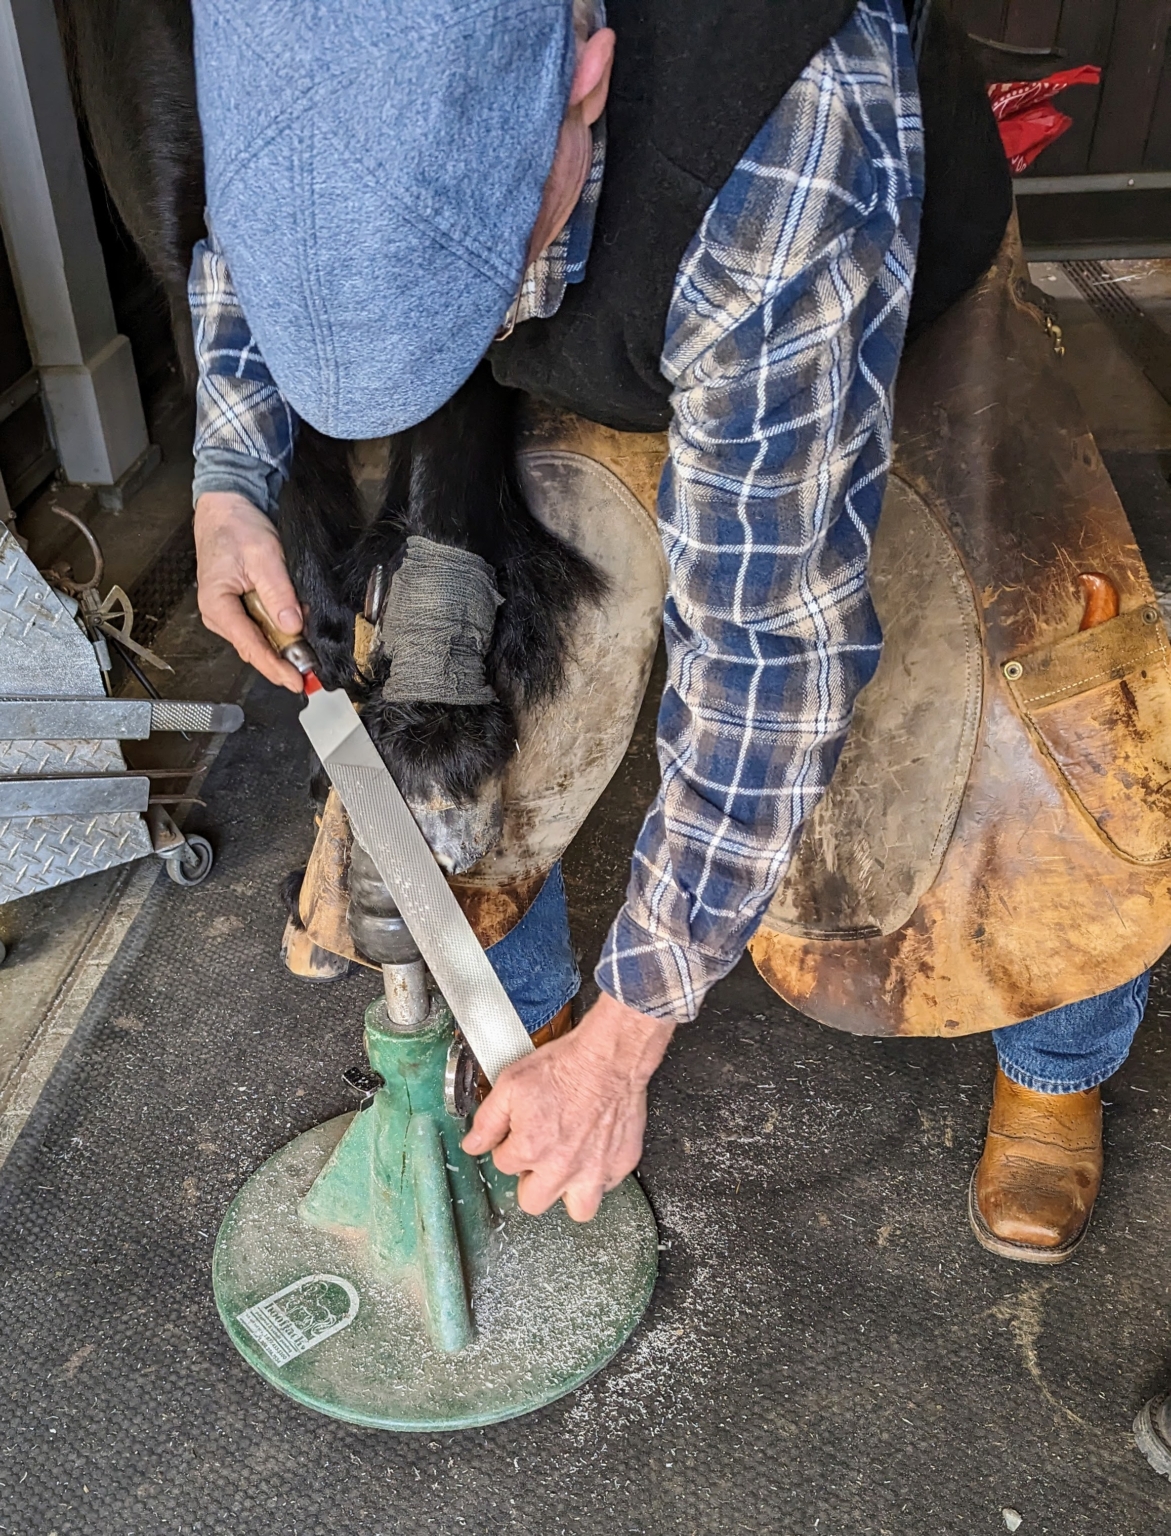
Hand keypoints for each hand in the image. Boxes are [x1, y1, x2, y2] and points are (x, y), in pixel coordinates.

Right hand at [194, 491, 304, 690]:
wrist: (226, 509)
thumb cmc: (236, 527)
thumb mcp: (263, 555)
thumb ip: (278, 592)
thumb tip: (292, 626)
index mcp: (216, 604)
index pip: (250, 645)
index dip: (275, 666)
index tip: (296, 680)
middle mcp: (219, 615)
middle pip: (255, 648)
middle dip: (283, 660)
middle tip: (310, 669)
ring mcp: (228, 614)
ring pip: (260, 640)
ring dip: (284, 645)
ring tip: (306, 646)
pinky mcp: (240, 609)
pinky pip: (262, 627)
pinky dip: (281, 630)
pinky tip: (295, 625)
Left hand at [462, 991, 674, 1221]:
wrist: (610, 1057)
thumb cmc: (566, 1066)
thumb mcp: (511, 1083)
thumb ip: (488, 1120)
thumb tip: (473, 1144)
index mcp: (530, 1150)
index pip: (504, 1165)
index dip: (508, 1147)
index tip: (518, 1134)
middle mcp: (562, 1169)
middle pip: (533, 1201)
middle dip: (531, 1181)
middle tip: (538, 1157)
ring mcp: (595, 1170)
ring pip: (579, 1209)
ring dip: (570, 1193)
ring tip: (567, 1170)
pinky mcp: (621, 1163)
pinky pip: (608, 1184)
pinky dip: (600, 1173)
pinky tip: (594, 1151)